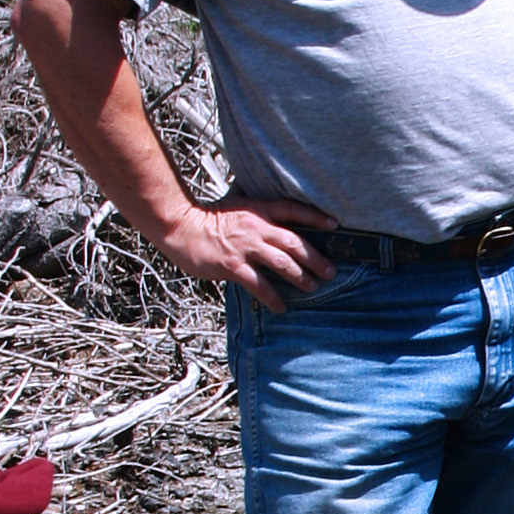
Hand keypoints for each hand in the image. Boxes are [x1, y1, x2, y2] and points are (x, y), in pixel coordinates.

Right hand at [157, 196, 336, 315]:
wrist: (180, 226)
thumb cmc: (207, 218)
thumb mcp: (237, 207)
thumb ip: (258, 214)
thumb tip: (276, 223)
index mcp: (258, 210)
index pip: (293, 210)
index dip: (315, 217)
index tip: (334, 225)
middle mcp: (256, 228)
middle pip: (295, 242)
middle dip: (315, 259)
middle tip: (329, 271)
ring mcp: (245, 247)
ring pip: (283, 264)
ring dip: (301, 277)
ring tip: (312, 287)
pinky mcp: (233, 266)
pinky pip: (260, 285)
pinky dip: (273, 298)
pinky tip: (282, 306)